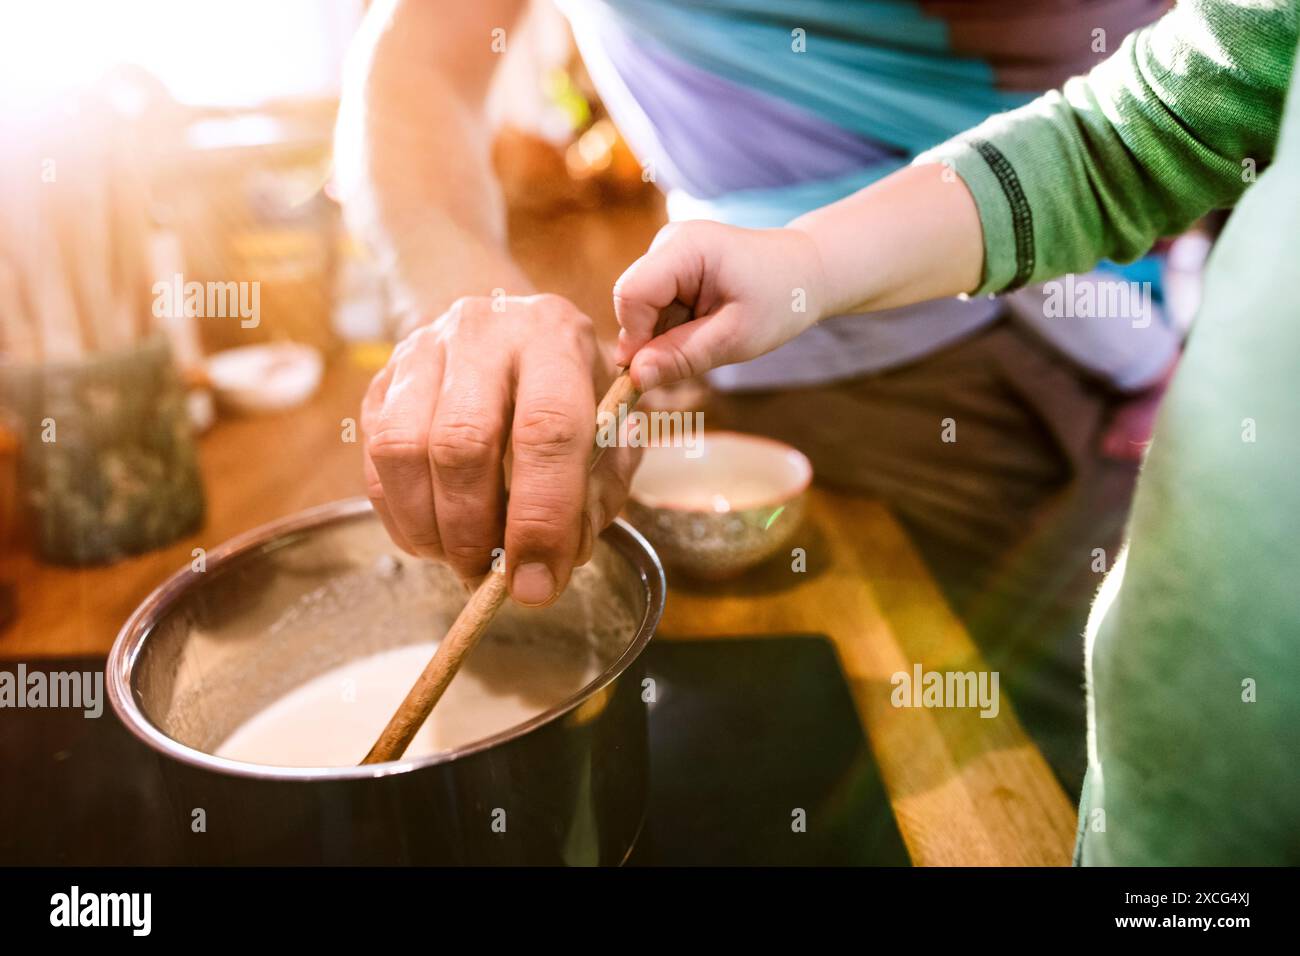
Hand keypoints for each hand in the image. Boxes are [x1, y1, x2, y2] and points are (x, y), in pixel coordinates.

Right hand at [361, 294, 636, 605]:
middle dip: (474, 532)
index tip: (537, 585)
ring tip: (461, 560)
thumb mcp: (613, 429)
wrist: (513, 331)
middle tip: (489, 577)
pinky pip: (374, 461)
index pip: (547, 429)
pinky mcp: (382, 383)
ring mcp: (422, 352)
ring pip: (403, 452)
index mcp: (555, 337)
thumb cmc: (571, 390)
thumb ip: (599, 491)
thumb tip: (554, 559)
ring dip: (431, 529)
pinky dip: (401, 517)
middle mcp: (483, 334)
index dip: (541, 518)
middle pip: (462, 443)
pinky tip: (433, 537)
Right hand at [612, 221, 827, 390]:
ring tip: (708, 337)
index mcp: (685, 247)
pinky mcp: (670, 267)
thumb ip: (682, 356)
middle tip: (693, 357)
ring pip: (641, 310)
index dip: (635, 337)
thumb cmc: (779, 300)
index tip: (653, 372)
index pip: (632, 294)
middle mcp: (668, 242)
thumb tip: (635, 377)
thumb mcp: (735, 337)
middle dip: (651, 339)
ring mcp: (667, 253)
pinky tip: (703, 328)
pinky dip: (672, 328)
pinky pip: (654, 308)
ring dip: (664, 336)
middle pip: (632, 302)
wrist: (805, 272)